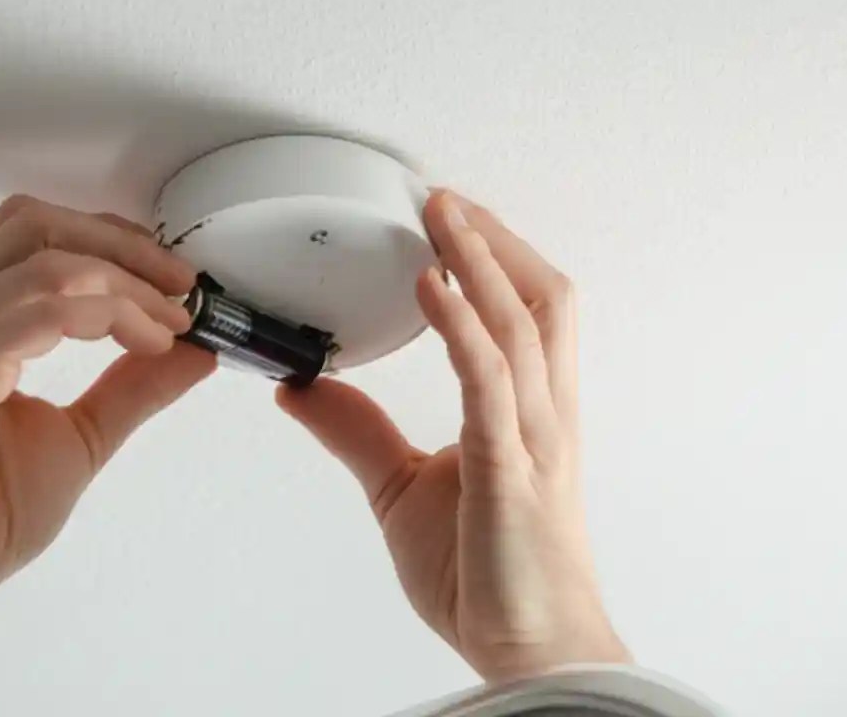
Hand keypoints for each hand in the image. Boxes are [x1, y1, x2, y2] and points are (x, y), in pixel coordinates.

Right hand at [0, 195, 214, 608]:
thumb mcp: (79, 435)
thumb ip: (132, 387)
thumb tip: (194, 350)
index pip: (34, 234)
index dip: (113, 242)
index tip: (176, 284)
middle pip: (36, 222)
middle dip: (123, 243)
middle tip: (184, 287)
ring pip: (48, 260)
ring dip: (128, 282)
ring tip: (175, 324)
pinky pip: (42, 309)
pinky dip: (108, 314)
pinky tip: (145, 344)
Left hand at [279, 191, 628, 680]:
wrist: (529, 649)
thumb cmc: (489, 577)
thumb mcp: (402, 490)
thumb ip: (359, 431)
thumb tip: (303, 387)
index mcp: (528, 416)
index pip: (529, 315)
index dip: (496, 259)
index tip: (452, 219)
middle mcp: (543, 415)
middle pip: (542, 298)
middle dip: (497, 240)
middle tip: (444, 197)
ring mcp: (533, 437)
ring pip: (522, 322)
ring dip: (479, 258)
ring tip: (440, 212)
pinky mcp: (510, 467)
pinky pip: (490, 378)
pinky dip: (460, 323)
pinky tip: (429, 285)